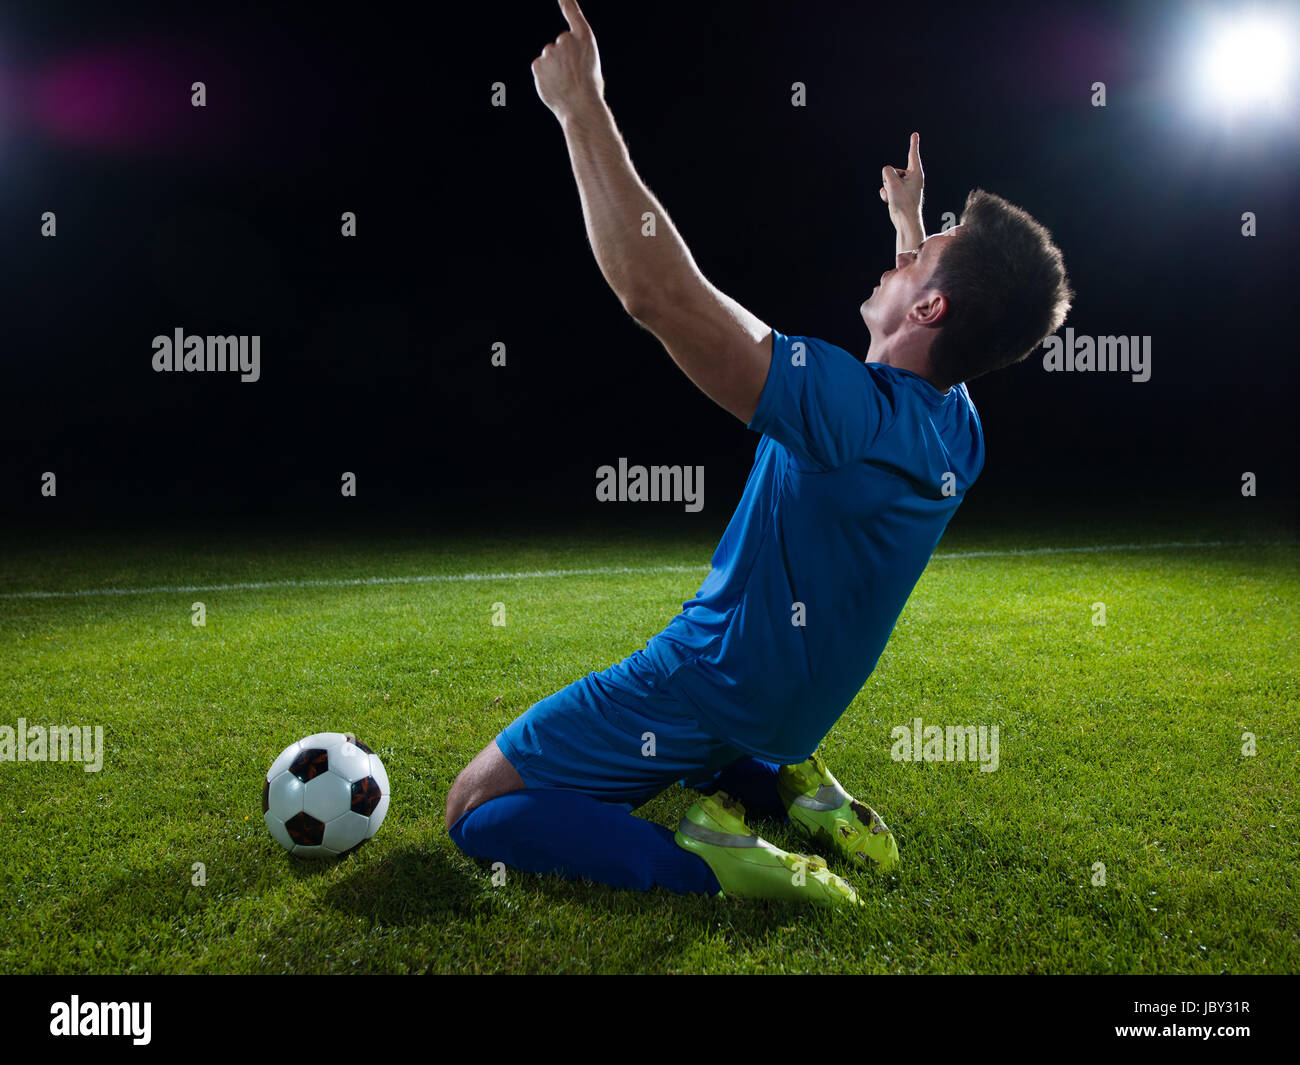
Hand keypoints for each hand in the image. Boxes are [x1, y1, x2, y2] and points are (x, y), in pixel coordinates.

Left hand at [531, 0, 604, 119]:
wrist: (580, 106)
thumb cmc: (590, 90)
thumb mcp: (591, 65)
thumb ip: (575, 54)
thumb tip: (558, 60)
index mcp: (585, 38)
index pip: (572, 13)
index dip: (566, 2)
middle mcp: (566, 39)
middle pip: (559, 46)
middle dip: (563, 59)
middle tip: (574, 76)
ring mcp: (550, 51)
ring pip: (550, 58)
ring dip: (555, 69)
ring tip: (566, 84)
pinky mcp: (538, 64)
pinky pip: (540, 68)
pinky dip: (545, 76)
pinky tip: (555, 86)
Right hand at [879, 132, 924, 242]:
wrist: (904, 220)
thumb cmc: (903, 202)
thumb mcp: (893, 183)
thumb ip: (887, 171)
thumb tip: (886, 172)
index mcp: (916, 173)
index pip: (913, 154)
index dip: (913, 144)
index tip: (915, 134)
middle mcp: (911, 178)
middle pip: (892, 170)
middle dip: (889, 180)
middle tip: (897, 192)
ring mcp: (904, 185)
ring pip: (888, 179)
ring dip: (887, 188)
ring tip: (895, 198)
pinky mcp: (898, 192)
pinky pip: (886, 188)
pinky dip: (886, 194)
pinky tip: (891, 201)